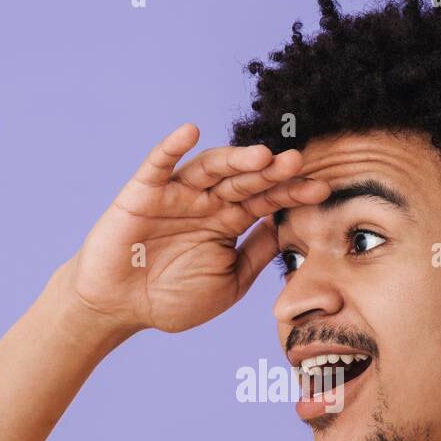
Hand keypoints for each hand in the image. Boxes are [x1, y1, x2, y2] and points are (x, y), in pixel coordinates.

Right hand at [56, 123, 330, 333]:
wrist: (118, 309)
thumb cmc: (172, 299)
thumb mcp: (229, 283)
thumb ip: (256, 255)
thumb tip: (289, 229)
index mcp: (228, 221)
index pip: (266, 200)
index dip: (292, 193)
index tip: (322, 189)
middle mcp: (206, 202)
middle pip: (244, 180)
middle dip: (270, 172)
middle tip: (296, 162)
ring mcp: (176, 195)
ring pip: (210, 168)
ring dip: (234, 158)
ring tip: (260, 155)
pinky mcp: (144, 193)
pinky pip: (159, 165)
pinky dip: (172, 147)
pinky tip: (190, 131)